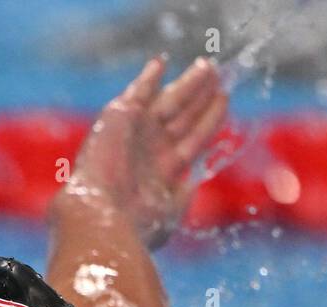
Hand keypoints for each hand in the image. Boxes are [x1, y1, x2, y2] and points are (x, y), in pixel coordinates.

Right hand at [65, 56, 229, 248]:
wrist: (101, 215)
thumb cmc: (137, 222)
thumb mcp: (172, 209)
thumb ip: (185, 191)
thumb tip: (197, 174)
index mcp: (165, 171)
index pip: (195, 138)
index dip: (211, 119)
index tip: (225, 100)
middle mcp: (151, 148)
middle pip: (186, 116)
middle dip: (202, 97)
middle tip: (218, 76)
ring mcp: (136, 132)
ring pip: (170, 101)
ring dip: (188, 83)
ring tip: (207, 66)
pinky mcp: (119, 117)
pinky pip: (138, 92)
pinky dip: (148, 77)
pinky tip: (161, 63)